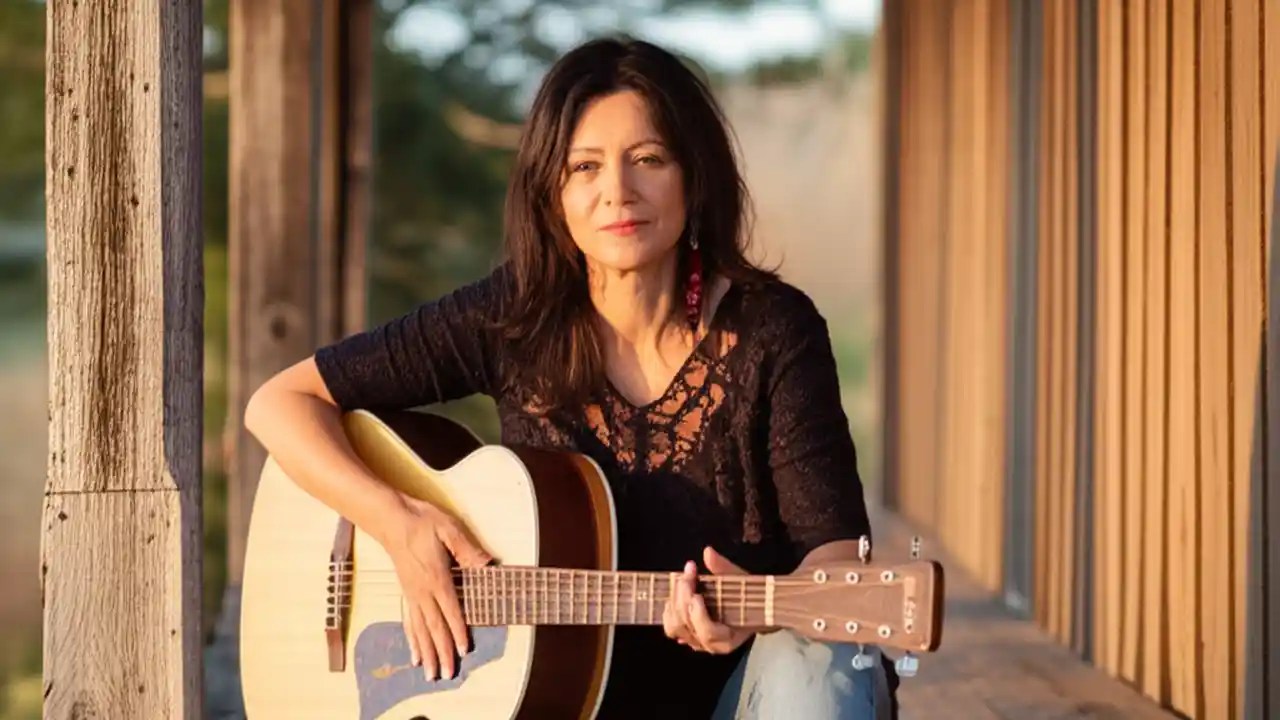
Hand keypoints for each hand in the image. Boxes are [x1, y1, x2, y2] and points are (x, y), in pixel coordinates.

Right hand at [383, 499, 491, 681]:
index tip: (464, 651)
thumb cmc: (422, 522)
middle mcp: (423, 592)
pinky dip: (412, 640)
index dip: (458, 632)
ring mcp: (412, 594)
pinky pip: (409, 622)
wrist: (392, 519)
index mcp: (437, 578)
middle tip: (446, 675)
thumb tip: (488, 564)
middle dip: (442, 653)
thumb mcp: (449, 530)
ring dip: (426, 653)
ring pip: (420, 630)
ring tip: (429, 674)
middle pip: (434, 628)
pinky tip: (414, 655)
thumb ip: (468, 550)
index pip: (451, 611)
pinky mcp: (406, 592)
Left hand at [662, 546, 755, 653]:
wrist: (751, 609)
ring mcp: (696, 642)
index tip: (696, 594)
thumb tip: (708, 552)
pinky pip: (671, 628)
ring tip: (682, 582)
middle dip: (683, 598)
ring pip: (674, 628)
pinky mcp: (687, 636)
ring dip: (674, 603)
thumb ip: (723, 569)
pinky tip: (674, 595)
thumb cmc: (746, 597)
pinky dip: (669, 611)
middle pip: (687, 626)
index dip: (698, 615)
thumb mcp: (740, 581)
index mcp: (728, 638)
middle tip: (688, 575)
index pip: (708, 633)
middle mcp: (710, 645)